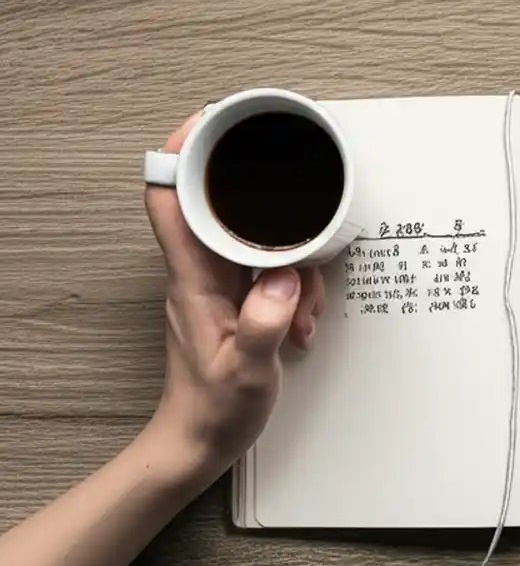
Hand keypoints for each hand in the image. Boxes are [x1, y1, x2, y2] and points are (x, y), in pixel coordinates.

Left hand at [144, 114, 325, 479]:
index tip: (214, 122)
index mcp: (193, 279)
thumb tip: (285, 278)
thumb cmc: (212, 411)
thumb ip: (265, 321)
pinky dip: (293, 288)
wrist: (198, 443)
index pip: (170, 197)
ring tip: (302, 312)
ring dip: (293, 266)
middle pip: (229, 210)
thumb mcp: (248, 370)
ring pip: (259, 242)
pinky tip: (300, 319)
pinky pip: (269, 271)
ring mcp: (218, 284)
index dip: (185, 152)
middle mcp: (201, 272)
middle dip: (275, 216)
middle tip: (302, 230)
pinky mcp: (236, 298)